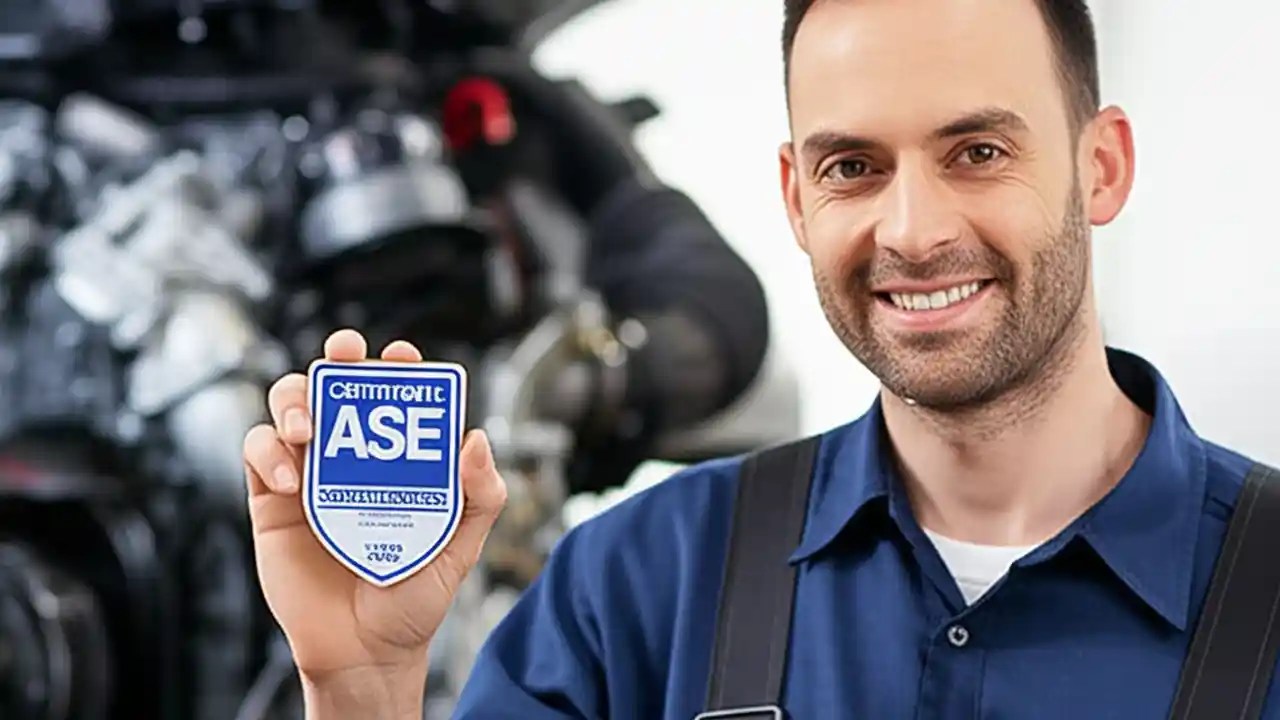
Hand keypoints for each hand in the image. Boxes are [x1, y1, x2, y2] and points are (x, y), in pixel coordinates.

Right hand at [242, 329, 507, 692]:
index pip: (395, 395)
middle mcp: (351, 454)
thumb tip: (477, 438)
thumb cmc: (415, 596)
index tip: (402, 356)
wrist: (365, 651)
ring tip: (309, 428)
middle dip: (339, 356)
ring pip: (289, 404)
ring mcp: (309, 471)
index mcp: (398, 457)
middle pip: (336, 382)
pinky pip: (257, 451)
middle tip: (344, 353)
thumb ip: (479, 495)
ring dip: (295, 399)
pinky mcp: (269, 498)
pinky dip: (268, 451)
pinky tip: (292, 479)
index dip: (398, 365)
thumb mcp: (462, 547)